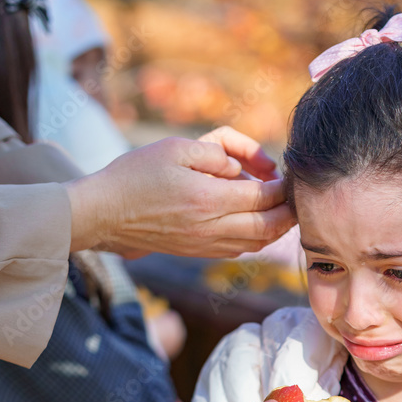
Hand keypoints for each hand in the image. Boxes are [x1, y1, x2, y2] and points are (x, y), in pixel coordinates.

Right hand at [65, 131, 294, 256]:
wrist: (106, 213)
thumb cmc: (137, 174)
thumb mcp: (176, 148)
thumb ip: (216, 154)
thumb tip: (242, 169)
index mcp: (208, 198)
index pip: (263, 196)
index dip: (282, 186)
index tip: (285, 174)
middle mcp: (211, 227)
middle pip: (269, 226)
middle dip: (289, 212)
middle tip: (295, 196)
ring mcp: (206, 245)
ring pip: (258, 243)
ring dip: (276, 228)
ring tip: (282, 209)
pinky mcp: (199, 253)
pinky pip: (240, 250)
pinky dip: (256, 238)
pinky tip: (256, 223)